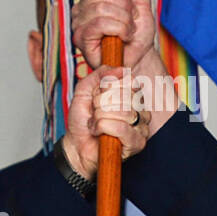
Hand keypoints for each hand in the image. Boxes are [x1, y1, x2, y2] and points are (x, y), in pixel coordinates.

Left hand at [61, 65, 149, 179]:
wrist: (75, 145)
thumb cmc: (82, 119)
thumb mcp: (85, 89)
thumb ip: (101, 74)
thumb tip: (122, 70)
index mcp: (132, 96)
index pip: (128, 81)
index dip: (106, 89)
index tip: (96, 98)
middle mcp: (141, 110)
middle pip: (123, 96)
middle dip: (100, 105)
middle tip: (94, 114)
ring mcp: (142, 127)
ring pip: (122, 112)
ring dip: (99, 118)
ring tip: (95, 124)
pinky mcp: (138, 143)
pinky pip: (122, 128)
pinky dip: (103, 128)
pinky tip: (98, 133)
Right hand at [71, 0, 156, 71]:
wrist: (142, 56)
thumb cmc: (137, 30)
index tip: (129, 4)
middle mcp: (80, 9)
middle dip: (124, 6)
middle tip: (130, 20)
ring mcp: (78, 24)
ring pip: (100, 8)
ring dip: (124, 20)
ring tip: (128, 31)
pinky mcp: (81, 40)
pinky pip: (99, 24)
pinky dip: (120, 29)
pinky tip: (123, 38)